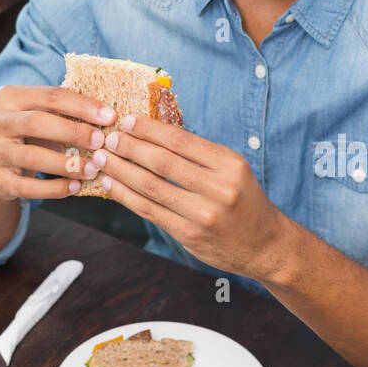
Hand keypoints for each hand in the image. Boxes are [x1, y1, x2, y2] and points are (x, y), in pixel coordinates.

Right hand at [0, 83, 116, 201]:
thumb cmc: (28, 133)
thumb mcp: (39, 114)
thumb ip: (65, 112)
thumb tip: (109, 117)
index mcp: (10, 97)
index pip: (50, 96)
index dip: (82, 106)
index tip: (110, 116)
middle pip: (37, 123)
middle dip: (73, 132)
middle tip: (101, 142)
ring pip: (32, 157)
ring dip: (66, 164)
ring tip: (92, 169)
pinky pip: (26, 187)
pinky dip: (53, 188)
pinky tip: (74, 187)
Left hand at [85, 115, 289, 282]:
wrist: (266, 246)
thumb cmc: (244, 200)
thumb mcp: (232, 169)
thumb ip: (198, 155)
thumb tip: (152, 133)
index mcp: (229, 164)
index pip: (181, 140)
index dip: (150, 129)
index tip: (127, 120)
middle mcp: (218, 188)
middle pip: (162, 162)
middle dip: (129, 147)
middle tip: (107, 138)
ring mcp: (203, 214)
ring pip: (151, 187)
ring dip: (121, 171)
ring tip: (102, 159)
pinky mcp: (190, 236)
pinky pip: (150, 211)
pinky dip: (126, 197)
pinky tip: (112, 185)